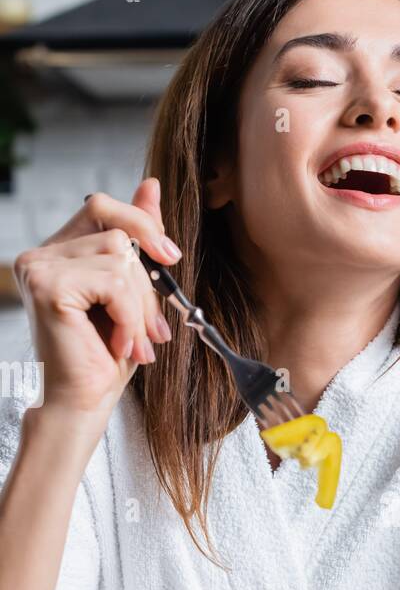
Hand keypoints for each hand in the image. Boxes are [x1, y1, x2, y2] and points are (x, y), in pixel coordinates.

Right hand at [13, 178, 180, 427]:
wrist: (84, 404)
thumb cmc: (106, 357)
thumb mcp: (133, 293)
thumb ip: (139, 239)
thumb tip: (151, 185)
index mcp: (59, 251)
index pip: (101, 207)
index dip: (141, 223)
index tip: (169, 256)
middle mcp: (42, 253)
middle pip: (117, 233)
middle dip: (148, 283)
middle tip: (155, 329)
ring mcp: (41, 267)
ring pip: (120, 259)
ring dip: (140, 307)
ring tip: (134, 342)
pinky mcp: (50, 286)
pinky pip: (114, 284)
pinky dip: (130, 317)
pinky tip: (120, 344)